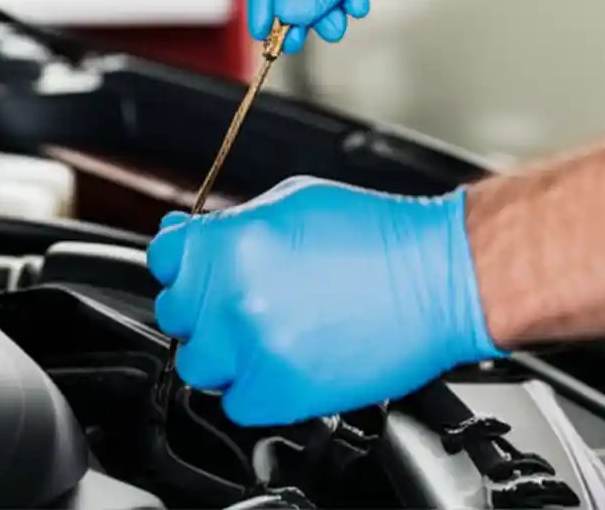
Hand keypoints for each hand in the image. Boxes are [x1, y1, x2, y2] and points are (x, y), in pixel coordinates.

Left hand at [147, 177, 502, 425]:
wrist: (441, 277)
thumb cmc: (377, 235)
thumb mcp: (291, 202)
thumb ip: (228, 225)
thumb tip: (183, 235)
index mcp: (231, 243)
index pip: (164, 257)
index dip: (183, 262)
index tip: (199, 270)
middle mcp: (235, 296)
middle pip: (177, 312)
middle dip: (204, 305)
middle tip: (246, 299)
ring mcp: (256, 348)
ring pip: (198, 362)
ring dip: (224, 350)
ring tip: (268, 332)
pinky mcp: (282, 391)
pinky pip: (235, 402)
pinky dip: (252, 388)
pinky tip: (283, 360)